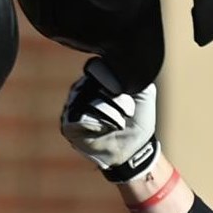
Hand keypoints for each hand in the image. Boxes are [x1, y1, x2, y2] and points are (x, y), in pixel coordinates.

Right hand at [62, 59, 160, 181]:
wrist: (135, 149)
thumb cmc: (138, 120)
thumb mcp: (144, 91)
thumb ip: (134, 74)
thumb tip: (123, 63)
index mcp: (96, 78)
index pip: (95, 66)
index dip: (112, 79)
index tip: (126, 92)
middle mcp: (81, 89)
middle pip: (92, 82)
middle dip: (116, 98)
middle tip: (128, 112)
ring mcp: (72, 106)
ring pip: (86, 99)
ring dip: (110, 113)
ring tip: (120, 124)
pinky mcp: (68, 124)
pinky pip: (79, 115)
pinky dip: (98, 123)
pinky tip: (106, 131)